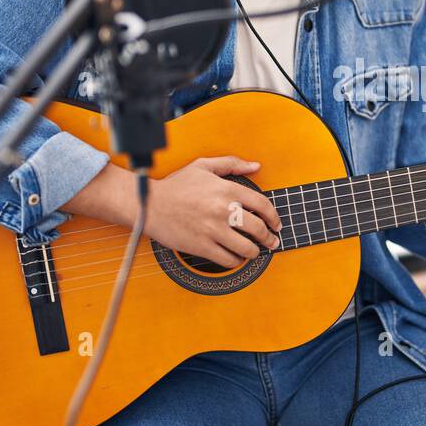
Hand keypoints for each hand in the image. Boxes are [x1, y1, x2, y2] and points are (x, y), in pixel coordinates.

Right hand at [142, 156, 280, 268]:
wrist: (149, 204)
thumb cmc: (176, 186)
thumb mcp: (204, 166)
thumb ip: (232, 164)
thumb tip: (255, 166)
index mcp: (227, 189)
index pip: (262, 205)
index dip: (274, 217)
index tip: (276, 223)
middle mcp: (223, 209)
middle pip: (258, 228)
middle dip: (269, 238)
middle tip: (271, 241)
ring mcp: (213, 230)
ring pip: (246, 248)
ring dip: (255, 252)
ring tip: (255, 251)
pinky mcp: (202, 246)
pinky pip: (228, 259)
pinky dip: (236, 261)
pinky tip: (236, 257)